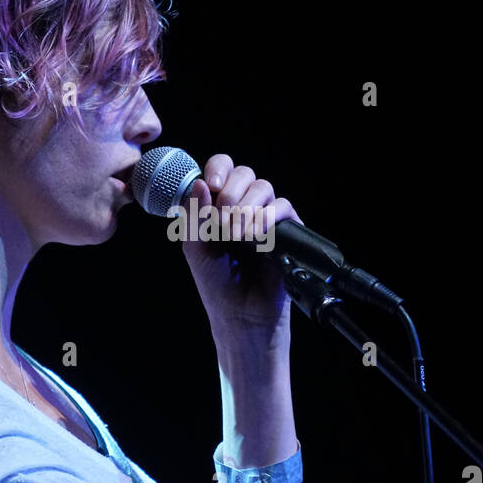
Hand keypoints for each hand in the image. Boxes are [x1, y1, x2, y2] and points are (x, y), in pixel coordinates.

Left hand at [179, 154, 303, 354]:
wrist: (240, 313)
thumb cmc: (215, 282)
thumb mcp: (194, 246)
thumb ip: (194, 214)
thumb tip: (201, 183)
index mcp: (218, 204)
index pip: (222, 168)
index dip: (218, 168)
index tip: (212, 184)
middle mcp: (243, 205)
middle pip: (244, 172)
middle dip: (231, 191)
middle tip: (221, 219)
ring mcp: (266, 216)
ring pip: (264, 186)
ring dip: (246, 207)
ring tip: (235, 235)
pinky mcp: (287, 230)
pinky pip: (283, 206)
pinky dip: (266, 216)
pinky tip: (253, 235)